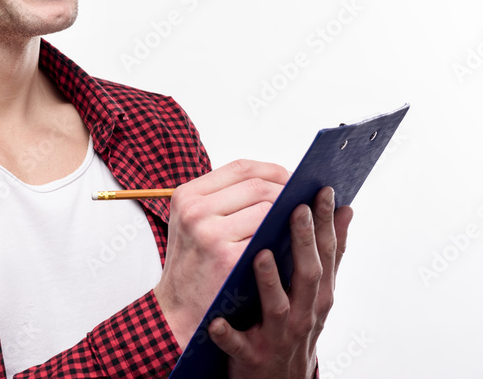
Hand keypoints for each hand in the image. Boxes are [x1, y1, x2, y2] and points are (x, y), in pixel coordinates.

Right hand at [154, 159, 289, 349]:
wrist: (176, 313)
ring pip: (267, 209)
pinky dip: (285, 239)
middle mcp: (195, 210)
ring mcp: (210, 234)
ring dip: (290, 215)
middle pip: (258, 185)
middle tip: (306, 202)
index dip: (273, 171)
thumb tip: (275, 182)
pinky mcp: (228, 259)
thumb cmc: (192, 266)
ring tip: (304, 221)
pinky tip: (296, 243)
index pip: (241, 168)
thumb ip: (224, 200)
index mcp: (187, 195)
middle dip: (288, 193)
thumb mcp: (193, 224)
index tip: (293, 180)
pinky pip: (268, 239)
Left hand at [207, 187, 353, 378]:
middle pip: (308, 274)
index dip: (326, 222)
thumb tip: (347, 209)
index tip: (323, 190)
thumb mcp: (316, 292)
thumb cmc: (292, 325)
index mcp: (317, 294)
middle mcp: (303, 314)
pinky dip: (228, 335)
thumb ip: (329, 254)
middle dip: (304, 242)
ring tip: (260, 255)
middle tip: (296, 208)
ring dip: (270, 282)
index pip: (326, 253)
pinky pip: (238, 345)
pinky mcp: (251, 356)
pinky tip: (217, 322)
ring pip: (276, 307)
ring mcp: (277, 336)